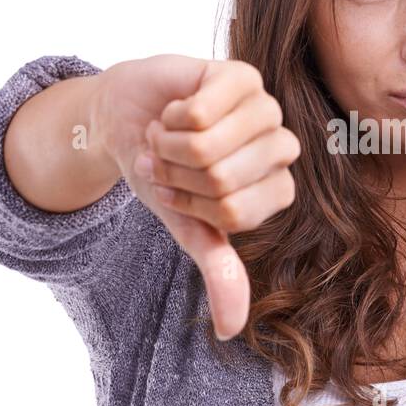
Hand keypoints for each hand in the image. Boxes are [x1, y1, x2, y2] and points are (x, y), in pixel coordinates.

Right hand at [89, 55, 300, 339]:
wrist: (126, 119)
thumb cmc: (163, 170)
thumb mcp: (186, 226)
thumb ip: (217, 269)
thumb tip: (231, 329)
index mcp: (275, 188)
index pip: (235, 213)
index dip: (193, 205)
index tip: (177, 193)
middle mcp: (279, 147)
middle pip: (224, 180)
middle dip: (177, 175)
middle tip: (169, 160)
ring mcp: (265, 107)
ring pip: (209, 146)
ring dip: (170, 146)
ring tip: (167, 136)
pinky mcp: (242, 76)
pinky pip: (199, 112)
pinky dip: (171, 118)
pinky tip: (175, 110)